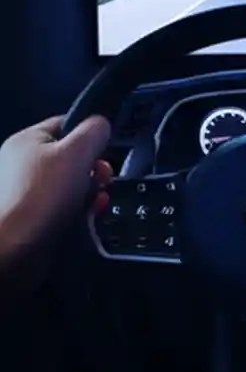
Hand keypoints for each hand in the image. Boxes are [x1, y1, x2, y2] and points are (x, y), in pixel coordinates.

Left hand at [0, 116, 111, 281]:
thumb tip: (102, 125)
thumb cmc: (43, 193)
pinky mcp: (34, 216)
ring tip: (95, 202)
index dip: (91, 135)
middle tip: (102, 179)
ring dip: (91, 191)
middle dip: (95, 168)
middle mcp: (23, 162)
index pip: (67, 124)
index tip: (106, 151)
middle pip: (73, 156)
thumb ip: (95, 131)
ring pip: (72, 183)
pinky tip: (87, 216)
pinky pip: (65, 205)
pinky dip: (80, 209)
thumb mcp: (77, 151)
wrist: (13, 247)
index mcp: (27, 140)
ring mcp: (28, 191)